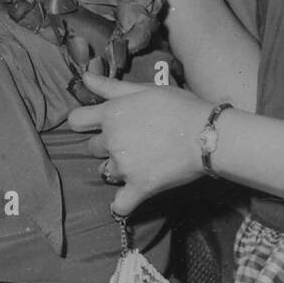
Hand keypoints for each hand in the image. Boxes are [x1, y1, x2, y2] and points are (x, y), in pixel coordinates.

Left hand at [68, 70, 212, 214]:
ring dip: (119, 168)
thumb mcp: (144, 89)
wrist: (206, 133)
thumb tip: (84, 77)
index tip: (97, 123)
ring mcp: (124, 167)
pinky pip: (119, 205)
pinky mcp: (139, 188)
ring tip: (142, 160)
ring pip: (106, 171)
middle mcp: (111, 141)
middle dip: (108, 144)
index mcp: (111, 114)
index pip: (76, 120)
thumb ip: (110, 86)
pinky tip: (130, 195)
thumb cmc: (178, 106)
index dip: (85, 121)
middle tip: (133, 140)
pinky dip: (122, 203)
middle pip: (92, 147)